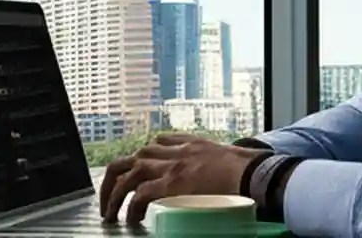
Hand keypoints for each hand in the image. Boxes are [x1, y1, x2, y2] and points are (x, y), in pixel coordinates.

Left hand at [98, 133, 264, 226]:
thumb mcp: (232, 154)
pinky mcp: (171, 184)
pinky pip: (140, 195)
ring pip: (128, 174)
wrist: (254, 173)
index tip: (137, 169)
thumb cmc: (251, 168)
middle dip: (115, 175)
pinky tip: (131, 220)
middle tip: (108, 195)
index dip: (144, 157)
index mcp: (190, 143)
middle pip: (134, 157)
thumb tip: (229, 168)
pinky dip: (131, 208)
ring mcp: (170, 166)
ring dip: (114, 194)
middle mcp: (175, 151)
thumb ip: (219, 159)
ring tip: (110, 213)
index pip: (158, 142)